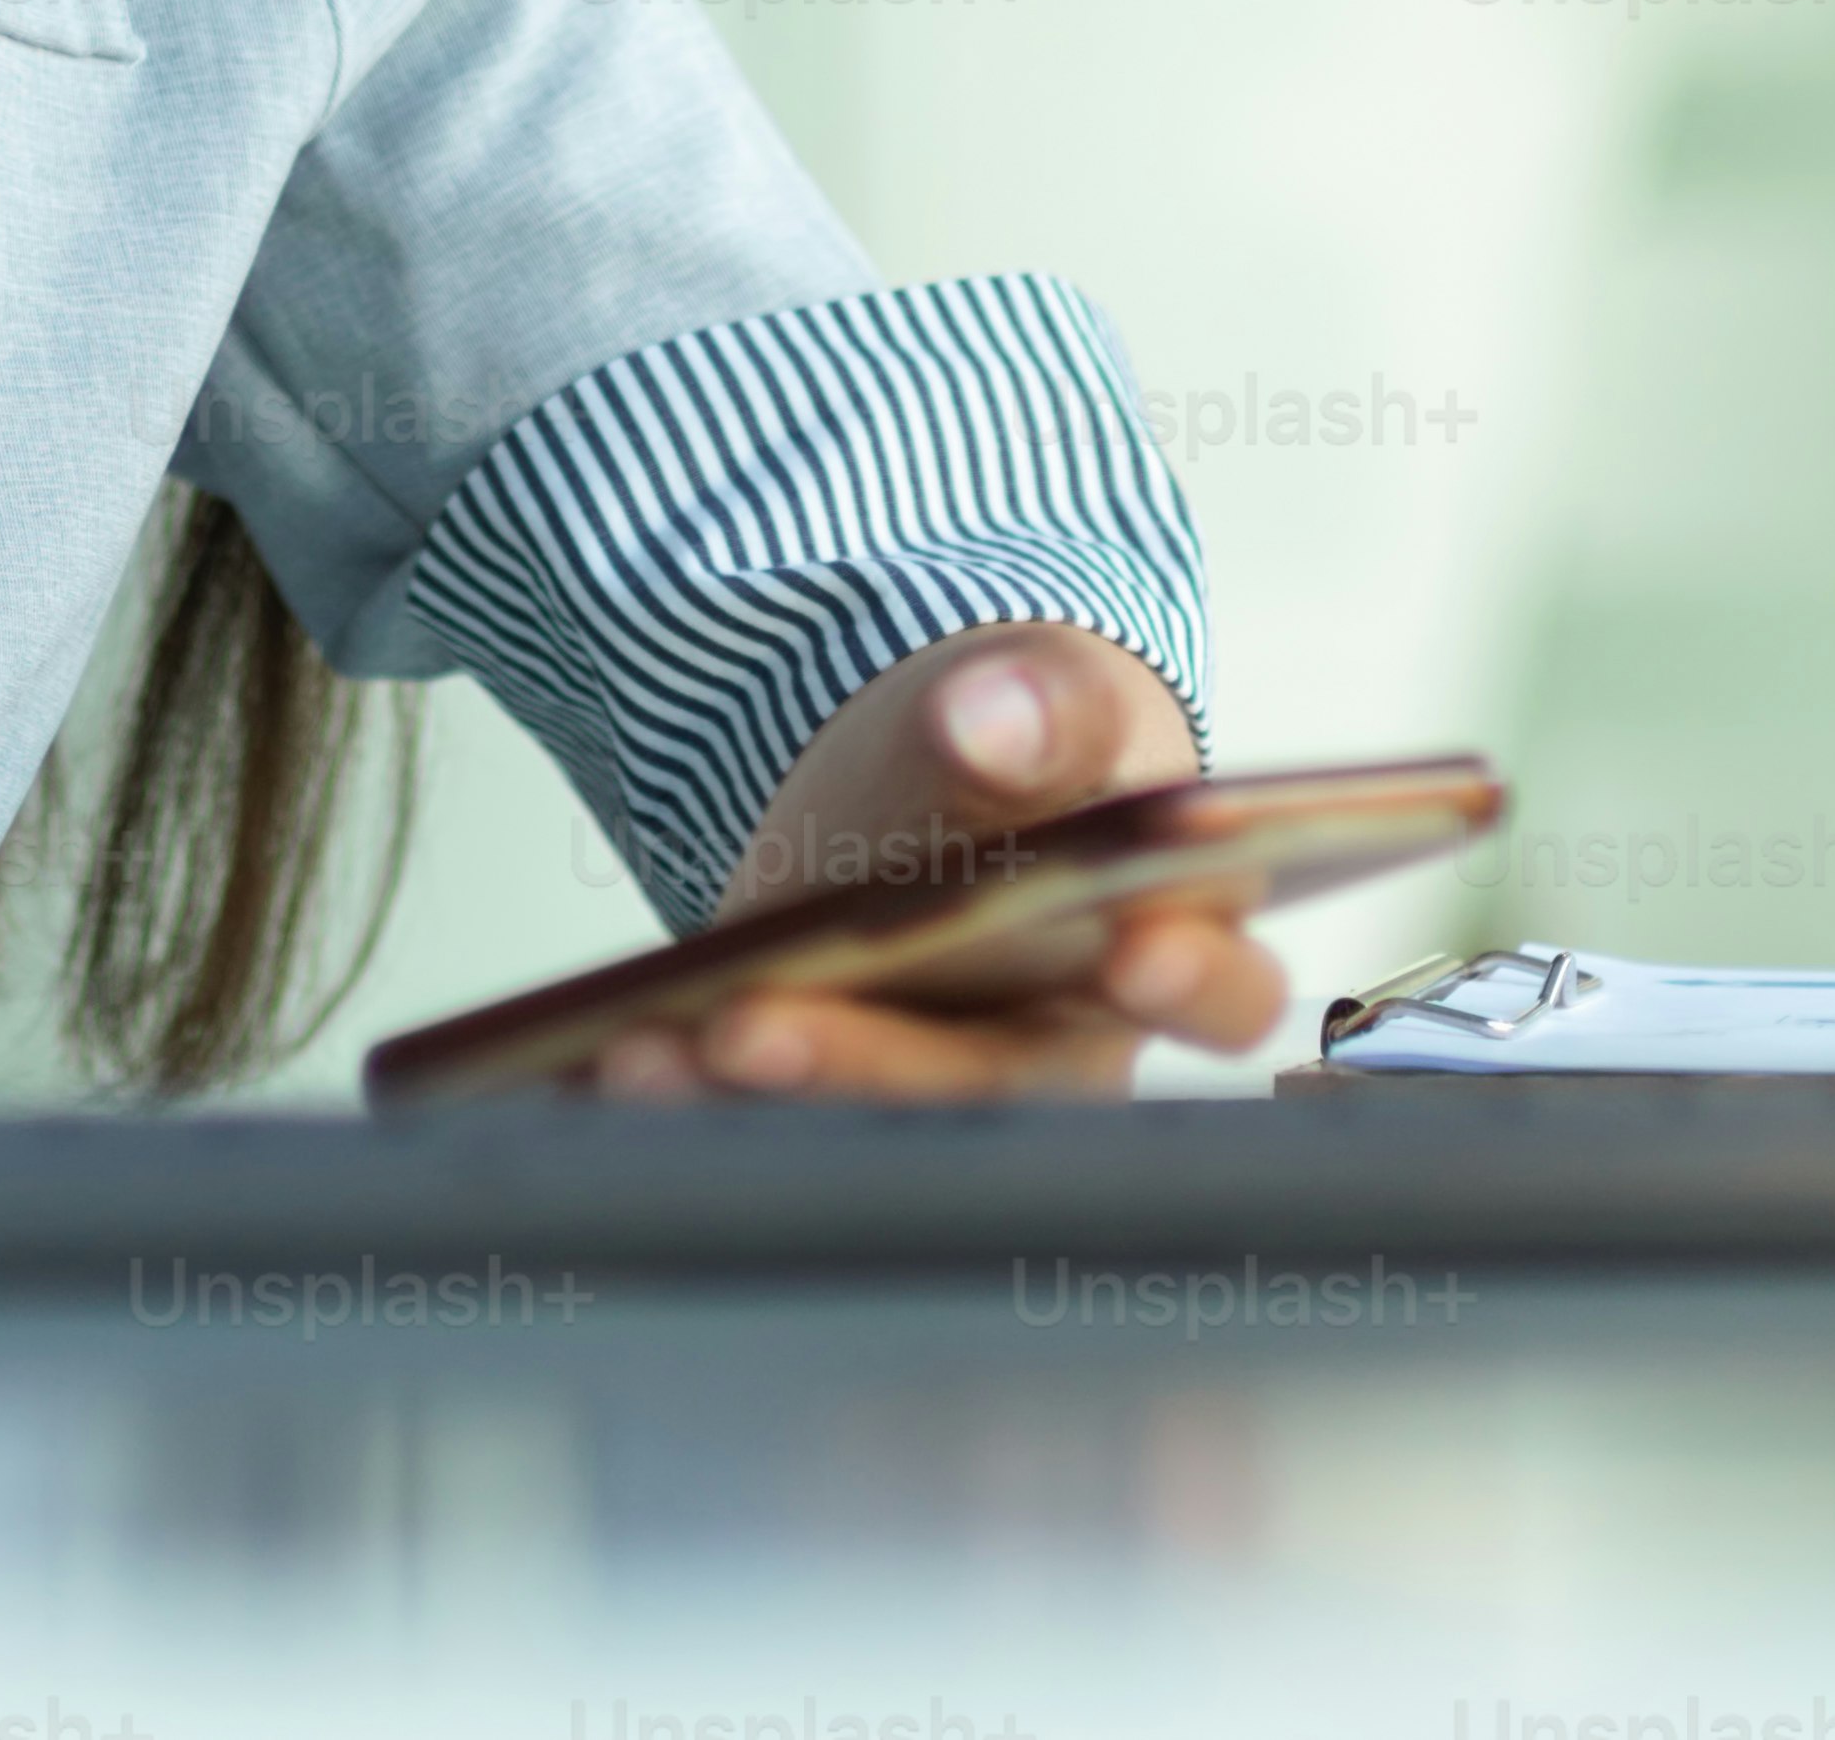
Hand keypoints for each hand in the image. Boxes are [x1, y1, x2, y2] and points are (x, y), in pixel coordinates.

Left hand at [576, 624, 1282, 1101]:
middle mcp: (1068, 1059)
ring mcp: (944, 1099)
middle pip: (999, 1095)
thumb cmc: (1022, 745)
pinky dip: (694, 1107)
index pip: (1221, 989)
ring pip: (874, 1138)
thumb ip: (1038, 705)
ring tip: (649, 1053)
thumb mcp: (1038, 696)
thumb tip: (997, 716)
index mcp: (1176, 948)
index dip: (1191, 977)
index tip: (1135, 948)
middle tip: (762, 1032)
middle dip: (878, 1068)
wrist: (917, 775)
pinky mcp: (839, 1109)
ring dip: (760, 1103)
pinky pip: (776, 1134)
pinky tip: (613, 1065)